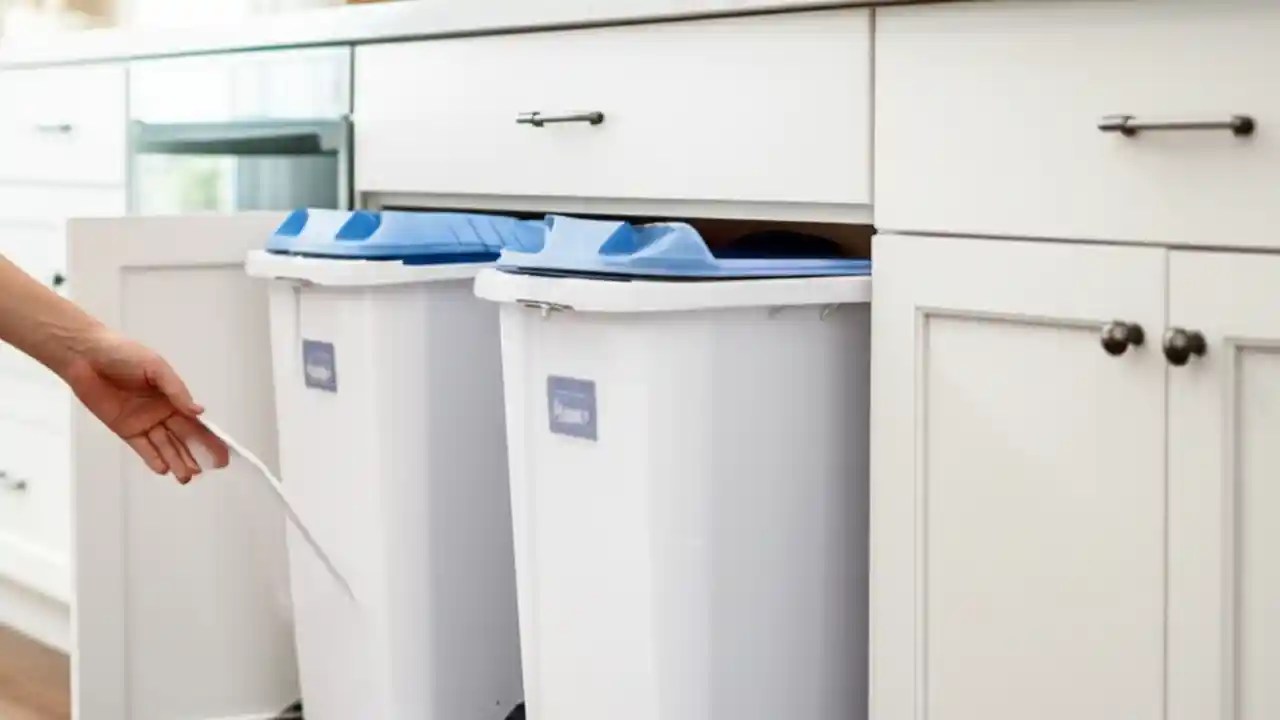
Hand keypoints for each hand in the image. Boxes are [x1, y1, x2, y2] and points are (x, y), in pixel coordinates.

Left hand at [61, 329, 229, 483]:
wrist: (85, 356)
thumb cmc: (122, 354)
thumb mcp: (156, 368)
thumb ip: (176, 391)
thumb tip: (199, 411)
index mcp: (173, 397)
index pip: (196, 422)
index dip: (210, 438)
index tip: (222, 454)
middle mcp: (161, 412)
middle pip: (183, 438)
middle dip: (194, 455)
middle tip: (204, 471)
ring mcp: (143, 422)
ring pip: (164, 446)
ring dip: (175, 461)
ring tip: (186, 477)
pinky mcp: (124, 429)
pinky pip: (142, 447)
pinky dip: (152, 458)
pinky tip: (164, 469)